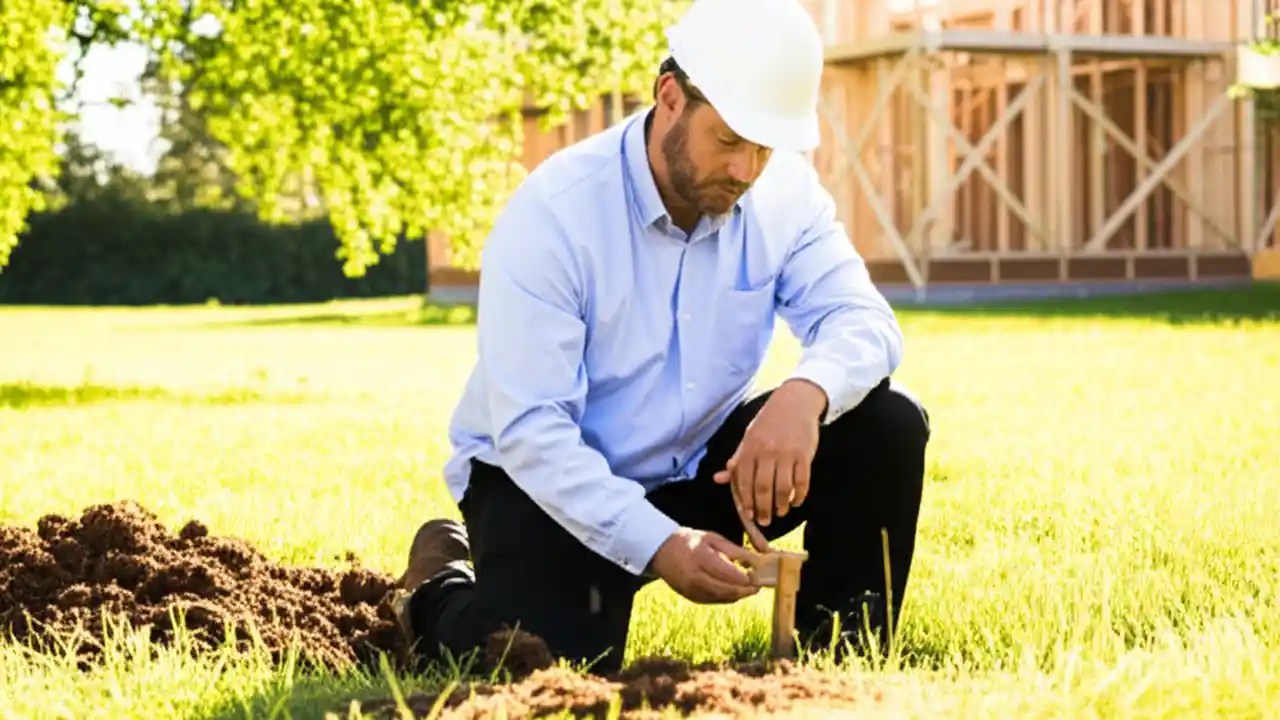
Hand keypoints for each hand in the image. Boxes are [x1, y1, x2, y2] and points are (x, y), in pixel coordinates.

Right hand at [648, 528, 761, 603]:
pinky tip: (735, 590)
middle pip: (727, 590)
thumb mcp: (712, 539)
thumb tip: (758, 559)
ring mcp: (692, 590)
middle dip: (746, 590)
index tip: (760, 576)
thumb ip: (735, 551)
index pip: (728, 574)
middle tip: (759, 585)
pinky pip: (716, 600)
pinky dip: (728, 596)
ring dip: (739, 594)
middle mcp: (695, 578)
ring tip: (749, 586)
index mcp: (700, 558)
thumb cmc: (689, 541)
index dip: (746, 578)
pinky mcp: (692, 598)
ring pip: (723, 598)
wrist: (661, 552)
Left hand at [714, 379, 824, 530]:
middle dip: (763, 509)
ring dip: (781, 505)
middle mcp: (766, 452)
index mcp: (750, 448)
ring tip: (780, 513)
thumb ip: (737, 460)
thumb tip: (719, 479)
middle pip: (763, 489)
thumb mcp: (748, 438)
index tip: (749, 515)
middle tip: (764, 521)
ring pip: (783, 488)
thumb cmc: (768, 422)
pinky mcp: (804, 454)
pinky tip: (796, 502)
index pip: (744, 482)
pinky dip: (799, 495)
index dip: (746, 502)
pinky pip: (802, 481)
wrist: (795, 402)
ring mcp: (787, 454)